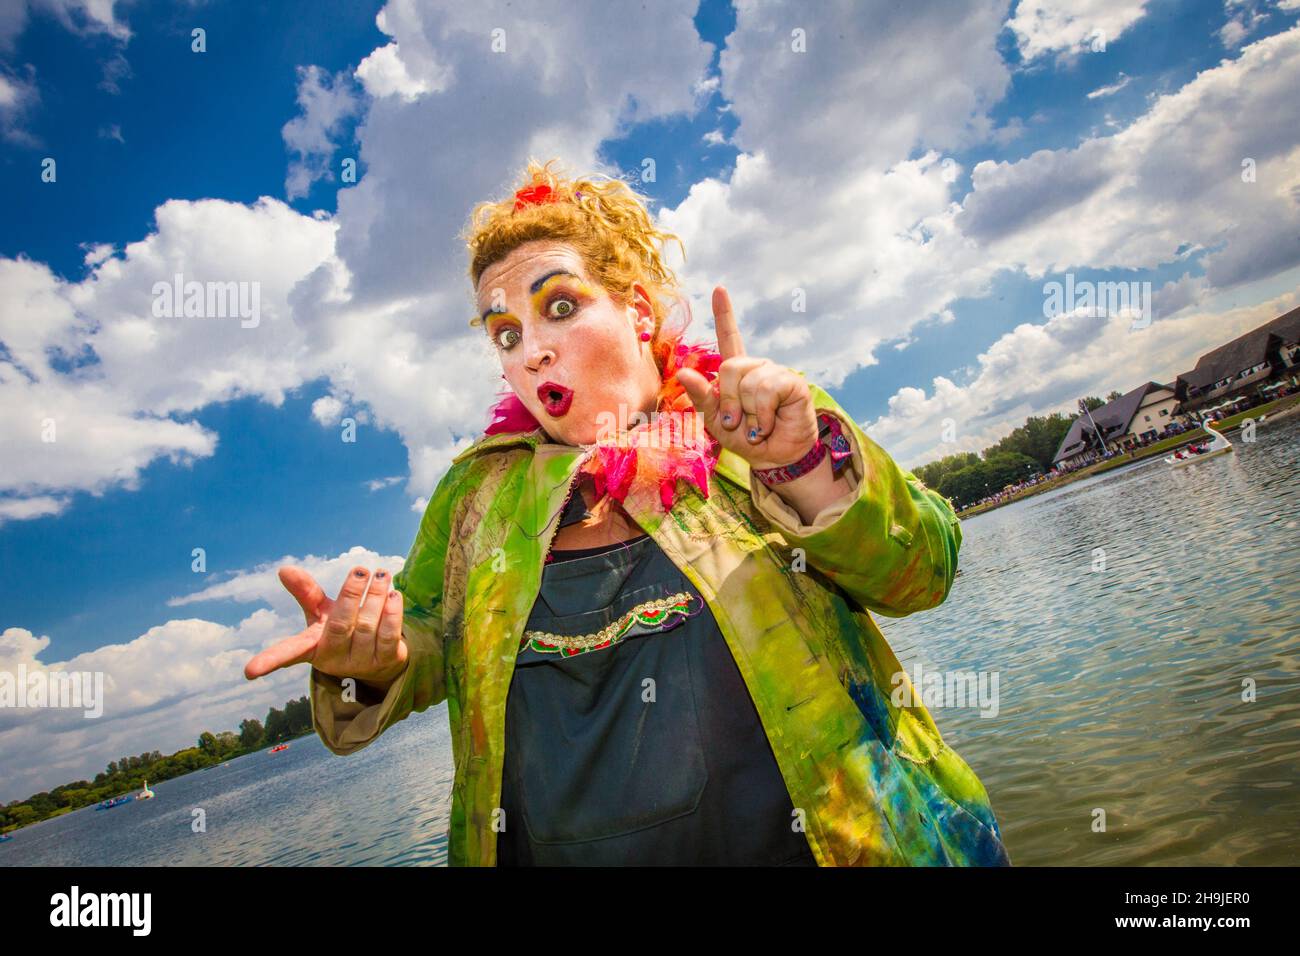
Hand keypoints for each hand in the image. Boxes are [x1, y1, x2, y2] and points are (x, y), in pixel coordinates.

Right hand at [243, 565, 407, 686]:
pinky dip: (393, 612)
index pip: (288, 653)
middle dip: (351, 595)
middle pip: (341, 624)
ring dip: (376, 596)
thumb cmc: (341, 630)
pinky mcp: (386, 662)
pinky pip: (390, 634)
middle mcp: (335, 658)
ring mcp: (361, 663)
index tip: (249, 671)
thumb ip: (306, 593)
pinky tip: (394, 595)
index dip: (269, 660)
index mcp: (313, 647)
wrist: (378, 658)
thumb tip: (284, 569)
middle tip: (360, 570)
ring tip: (381, 573)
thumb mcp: (321, 613)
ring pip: (369, 625)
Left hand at [675, 286, 817, 470]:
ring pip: (748, 382)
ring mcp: (774, 373)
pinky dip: (761, 416)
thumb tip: (683, 373)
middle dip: (728, 402)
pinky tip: (767, 424)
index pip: (729, 337)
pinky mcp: (791, 383)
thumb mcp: (716, 421)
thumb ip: (702, 397)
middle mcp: (756, 367)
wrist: (774, 457)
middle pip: (730, 367)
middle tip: (735, 422)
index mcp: (737, 372)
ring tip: (755, 426)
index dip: (724, 313)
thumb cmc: (745, 438)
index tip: (719, 289)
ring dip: (746, 413)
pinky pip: (766, 391)